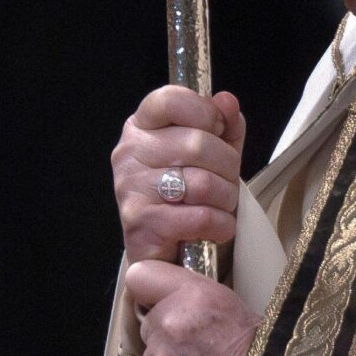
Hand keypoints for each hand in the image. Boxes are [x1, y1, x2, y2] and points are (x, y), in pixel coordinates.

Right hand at [113, 85, 246, 265]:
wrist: (167, 255)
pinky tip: (214, 228)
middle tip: (225, 181)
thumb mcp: (212, 156)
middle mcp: (129, 153)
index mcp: (142, 127)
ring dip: (225, 200)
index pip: (170, 100)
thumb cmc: (189, 199)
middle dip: (227, 167)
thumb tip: (227, 100)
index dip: (205, 113)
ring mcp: (130, 188)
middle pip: (197, 143)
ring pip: (202, 182)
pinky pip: (200, 216)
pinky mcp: (141, 224)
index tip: (217, 130)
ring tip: (219, 207)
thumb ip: (222, 126)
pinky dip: (220, 225)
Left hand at [126, 259, 262, 355]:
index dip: (149, 290)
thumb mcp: (229, 304)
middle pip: (148, 323)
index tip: (157, 301)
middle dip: (165, 334)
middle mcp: (168, 324)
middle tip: (197, 348)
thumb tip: (165, 299)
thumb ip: (189, 296)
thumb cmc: (262, 351)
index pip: (139, 276)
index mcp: (189, 295)